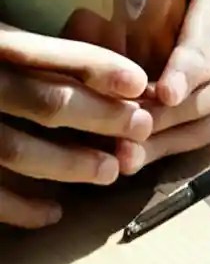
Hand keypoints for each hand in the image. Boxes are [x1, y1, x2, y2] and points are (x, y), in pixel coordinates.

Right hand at [0, 24, 151, 227]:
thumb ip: (28, 51)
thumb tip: (110, 74)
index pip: (41, 53)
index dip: (94, 65)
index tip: (140, 82)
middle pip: (43, 101)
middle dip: (99, 117)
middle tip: (141, 128)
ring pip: (14, 150)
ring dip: (69, 164)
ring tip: (110, 172)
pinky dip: (20, 208)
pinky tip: (54, 213)